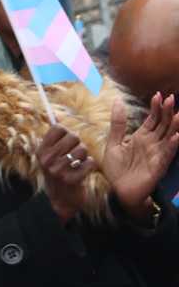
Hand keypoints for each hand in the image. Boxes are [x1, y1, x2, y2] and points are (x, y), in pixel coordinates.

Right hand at [37, 124, 94, 221]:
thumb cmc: (58, 172)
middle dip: (78, 144)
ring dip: (84, 156)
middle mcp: (47, 159)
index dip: (67, 132)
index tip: (66, 141)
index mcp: (41, 151)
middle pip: (73, 137)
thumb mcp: (49, 155)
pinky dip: (90, 166)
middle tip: (74, 154)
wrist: (62, 199)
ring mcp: (58, 170)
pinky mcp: (71, 179)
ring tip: (78, 164)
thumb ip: (53, 137)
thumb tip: (54, 114)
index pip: (58, 128)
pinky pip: (89, 162)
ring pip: (83, 149)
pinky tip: (83, 171)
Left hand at [101, 92, 178, 219]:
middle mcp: (152, 143)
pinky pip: (167, 154)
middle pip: (163, 125)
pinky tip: (176, 137)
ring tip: (178, 115)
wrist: (118, 191)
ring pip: (169, 137)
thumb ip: (118, 124)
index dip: (156, 107)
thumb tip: (118, 102)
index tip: (158, 95)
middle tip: (171, 98)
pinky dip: (172, 146)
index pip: (153, 119)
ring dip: (175, 127)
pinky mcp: (159, 166)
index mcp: (141, 137)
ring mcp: (157, 154)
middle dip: (167, 112)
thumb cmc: (118, 169)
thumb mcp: (114, 143)